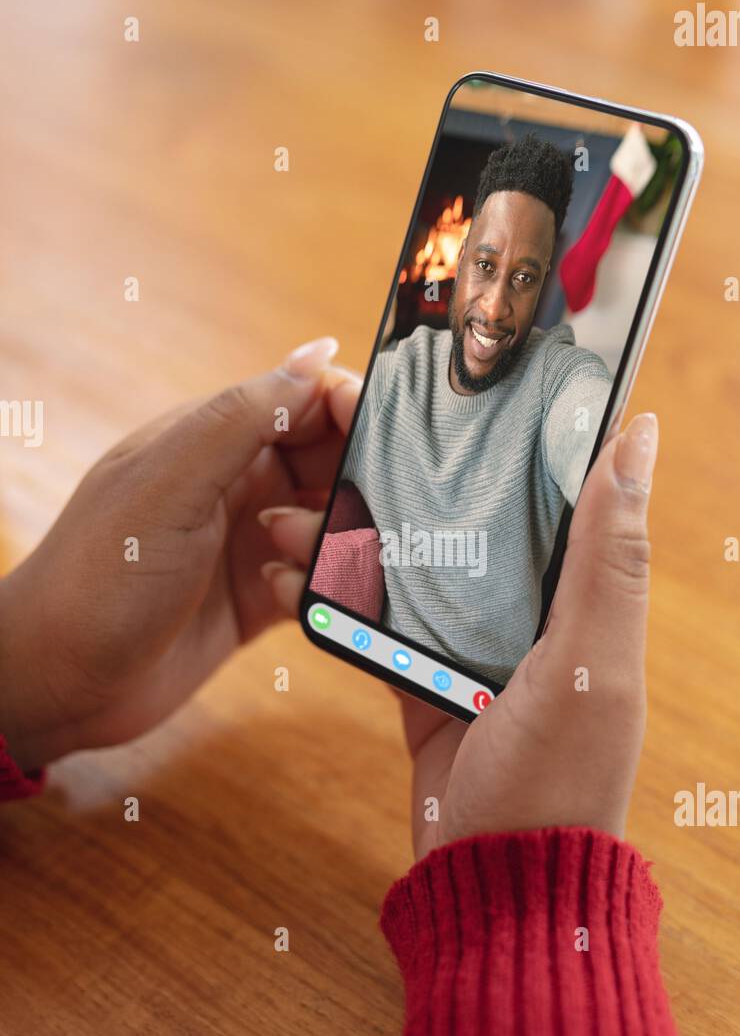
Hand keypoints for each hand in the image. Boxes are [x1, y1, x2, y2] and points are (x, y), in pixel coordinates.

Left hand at [0, 338, 360, 768]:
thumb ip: (244, 417)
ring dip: (331, 542)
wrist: (61, 683)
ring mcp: (250, 541)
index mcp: (213, 439)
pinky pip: (320, 579)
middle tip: (347, 516)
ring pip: (334, 523)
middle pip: (333, 462)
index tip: (382, 442)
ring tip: (282, 560)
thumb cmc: (100, 576)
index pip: (307, 398)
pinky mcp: (261, 598)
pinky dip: (318, 588)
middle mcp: (237, 483)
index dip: (351, 411)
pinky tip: (280, 598)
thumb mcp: (171, 485)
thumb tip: (318, 352)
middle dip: (354, 485)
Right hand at [263, 411, 657, 860]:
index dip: (523, 433)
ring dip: (367, 533)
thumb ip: (610, 556)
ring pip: (421, 567)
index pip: (562, 493)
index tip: (469, 374)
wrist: (493, 891)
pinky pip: (383, 626)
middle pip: (479, 522)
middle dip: (421, 477)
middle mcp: (537, 618)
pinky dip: (346, 598)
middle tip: (356, 428)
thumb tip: (640, 435)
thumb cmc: (558, 780)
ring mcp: (477, 653)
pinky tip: (302, 565)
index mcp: (589, 601)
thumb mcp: (592, 662)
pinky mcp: (426, 688)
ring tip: (305, 500)